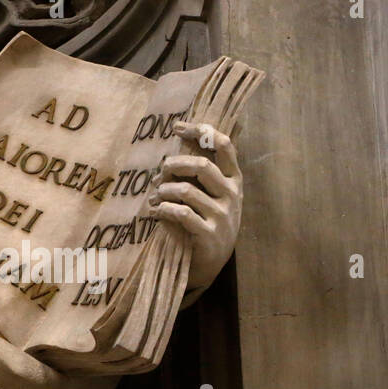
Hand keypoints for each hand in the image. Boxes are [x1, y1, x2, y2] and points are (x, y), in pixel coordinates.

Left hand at [149, 121, 242, 293]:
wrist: (210, 261)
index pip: (224, 146)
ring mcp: (223, 215)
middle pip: (201, 165)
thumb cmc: (204, 220)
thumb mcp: (208, 193)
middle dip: (173, 165)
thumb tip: (170, 151)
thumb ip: (197, 173)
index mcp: (233, 179)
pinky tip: (155, 211)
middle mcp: (231, 195)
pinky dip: (162, 209)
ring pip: (185, 190)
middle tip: (160, 172)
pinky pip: (181, 213)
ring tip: (155, 196)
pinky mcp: (210, 234)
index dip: (201, 131)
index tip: (178, 127)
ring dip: (163, 190)